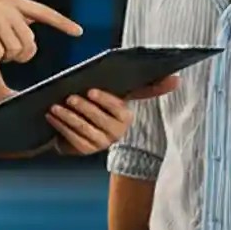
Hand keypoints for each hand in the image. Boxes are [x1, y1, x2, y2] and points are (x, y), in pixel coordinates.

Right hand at [0, 0, 82, 62]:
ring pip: (17, 51)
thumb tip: (26, 40)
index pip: (44, 12)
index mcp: (11, 1)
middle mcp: (8, 7)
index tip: (78, 31)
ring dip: (4, 56)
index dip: (62, 23)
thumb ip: (10, 20)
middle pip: (30, 43)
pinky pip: (0, 55)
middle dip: (20, 54)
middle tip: (3, 52)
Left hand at [47, 75, 179, 155]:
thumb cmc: (104, 105)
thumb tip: (178, 79)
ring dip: (68, 117)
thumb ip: (148, 87)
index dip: (104, 101)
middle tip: (70, 97)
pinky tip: (52, 115)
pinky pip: (72, 138)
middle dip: (83, 108)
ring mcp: (100, 143)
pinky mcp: (84, 150)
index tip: (91, 91)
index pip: (117, 109)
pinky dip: (61, 126)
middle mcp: (115, 133)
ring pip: (83, 129)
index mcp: (126, 117)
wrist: (85, 128)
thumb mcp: (122, 94)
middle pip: (98, 119)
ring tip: (55, 106)